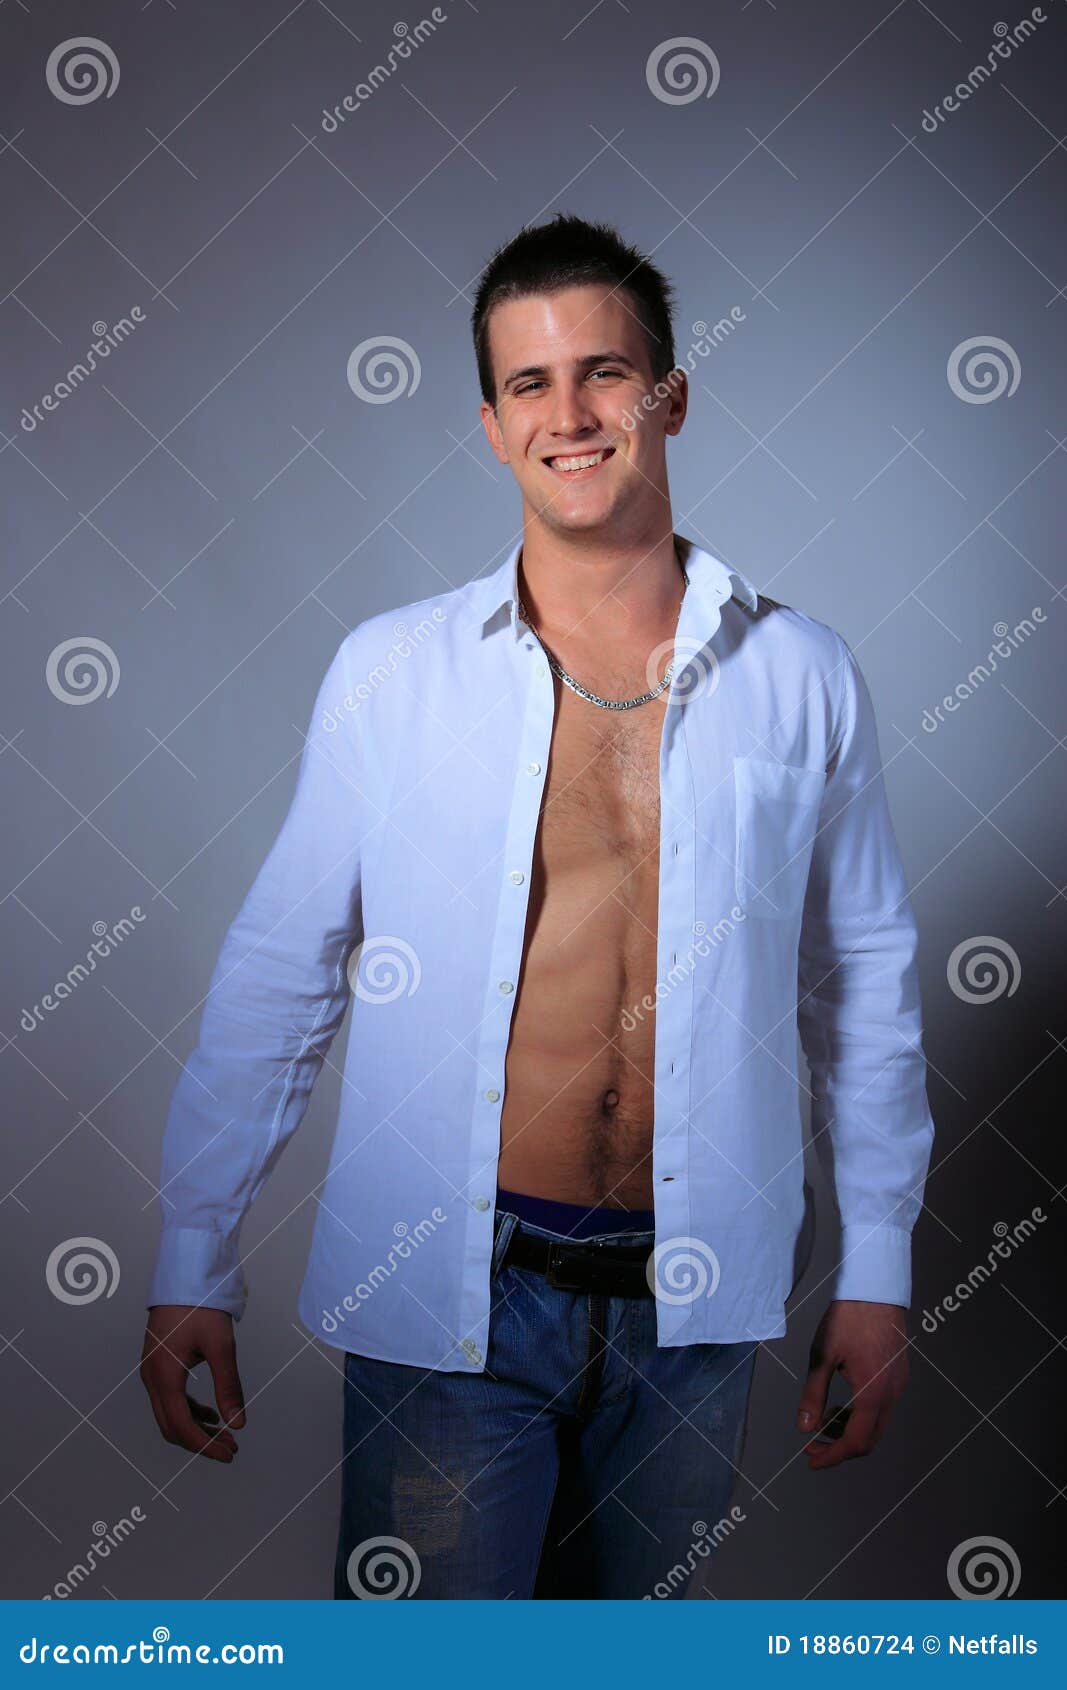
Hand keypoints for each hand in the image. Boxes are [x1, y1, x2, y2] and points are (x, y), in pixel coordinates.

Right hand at [141, 1305, 245, 1462]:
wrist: (184, 1275)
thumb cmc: (202, 1306)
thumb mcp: (221, 1346)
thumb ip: (228, 1386)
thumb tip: (237, 1424)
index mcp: (164, 1376)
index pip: (181, 1425)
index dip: (205, 1445)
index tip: (230, 1453)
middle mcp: (151, 1378)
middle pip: (171, 1426)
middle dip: (200, 1441)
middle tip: (230, 1449)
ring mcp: (152, 1371)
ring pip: (169, 1414)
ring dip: (195, 1427)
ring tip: (225, 1434)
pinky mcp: (158, 1364)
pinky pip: (169, 1399)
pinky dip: (189, 1411)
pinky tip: (211, 1413)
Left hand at [796, 1300, 907, 1470]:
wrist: (875, 1290)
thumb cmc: (848, 1318)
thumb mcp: (822, 1355)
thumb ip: (813, 1394)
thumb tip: (804, 1427)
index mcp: (872, 1393)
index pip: (855, 1442)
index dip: (832, 1457)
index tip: (812, 1460)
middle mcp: (890, 1394)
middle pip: (868, 1440)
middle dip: (839, 1447)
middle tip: (813, 1444)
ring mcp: (898, 1385)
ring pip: (876, 1424)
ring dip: (849, 1430)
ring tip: (823, 1418)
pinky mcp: (898, 1376)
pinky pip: (881, 1407)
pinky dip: (860, 1414)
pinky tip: (840, 1402)